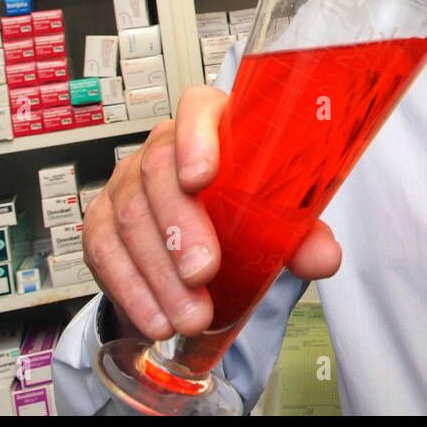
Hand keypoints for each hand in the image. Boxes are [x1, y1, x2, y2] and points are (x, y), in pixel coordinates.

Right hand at [83, 84, 343, 339]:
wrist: (204, 241)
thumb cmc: (244, 211)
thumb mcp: (278, 220)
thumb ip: (302, 236)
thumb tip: (323, 258)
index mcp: (214, 127)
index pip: (198, 109)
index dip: (196, 138)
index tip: (202, 177)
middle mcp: (163, 147)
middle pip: (157, 170)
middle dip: (179, 226)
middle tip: (202, 272)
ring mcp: (127, 182)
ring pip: (129, 216)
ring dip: (159, 272)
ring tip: (190, 313)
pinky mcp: (103, 220)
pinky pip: (104, 250)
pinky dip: (132, 289)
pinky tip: (157, 317)